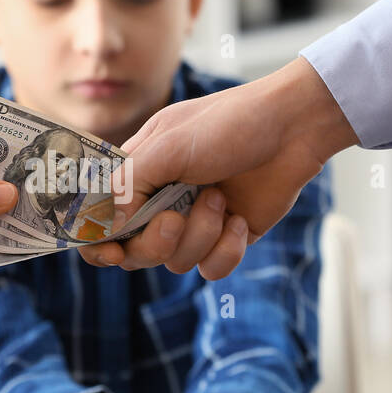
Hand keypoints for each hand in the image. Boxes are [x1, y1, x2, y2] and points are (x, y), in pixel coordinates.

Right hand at [78, 55, 357, 277]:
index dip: (98, 243)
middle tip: (175, 217)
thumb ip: (131, 184)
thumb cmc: (229, 124)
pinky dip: (226, 249)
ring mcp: (196, 222)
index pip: (101, 219)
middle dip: (156, 242)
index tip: (111, 252)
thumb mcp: (169, 144)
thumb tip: (109, 227)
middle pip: (137, 251)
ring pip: (176, 262)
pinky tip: (239, 219)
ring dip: (200, 233)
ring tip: (221, 197)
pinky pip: (212, 268)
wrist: (293, 128)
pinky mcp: (228, 238)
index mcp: (139, 174)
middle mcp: (162, 201)